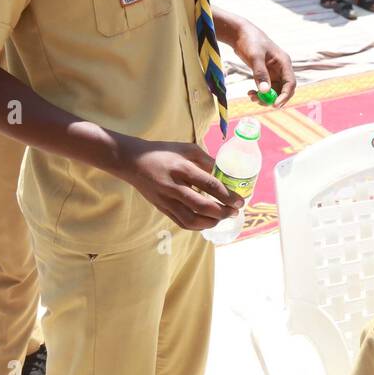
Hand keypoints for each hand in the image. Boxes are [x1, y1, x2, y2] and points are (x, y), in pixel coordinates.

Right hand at [114, 136, 238, 230]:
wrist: (133, 161)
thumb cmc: (164, 152)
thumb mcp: (187, 149)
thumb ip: (207, 160)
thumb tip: (225, 173)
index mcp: (182, 168)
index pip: (209, 185)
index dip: (227, 195)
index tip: (240, 201)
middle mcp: (174, 186)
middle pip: (202, 206)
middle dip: (222, 212)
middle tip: (235, 211)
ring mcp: (166, 200)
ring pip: (191, 219)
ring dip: (211, 222)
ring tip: (223, 218)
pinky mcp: (161, 208)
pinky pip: (181, 222)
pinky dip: (197, 226)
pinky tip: (208, 222)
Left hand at [229, 20, 296, 105]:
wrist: (240, 33)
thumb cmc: (250, 41)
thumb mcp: (255, 56)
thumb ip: (260, 73)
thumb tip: (265, 91)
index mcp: (284, 63)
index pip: (290, 83)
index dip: (285, 96)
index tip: (275, 105)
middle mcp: (281, 69)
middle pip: (283, 90)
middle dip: (273, 99)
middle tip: (260, 103)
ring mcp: (273, 72)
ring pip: (274, 91)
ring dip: (264, 97)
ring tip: (251, 96)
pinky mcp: (265, 74)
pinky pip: (266, 88)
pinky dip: (259, 93)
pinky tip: (250, 92)